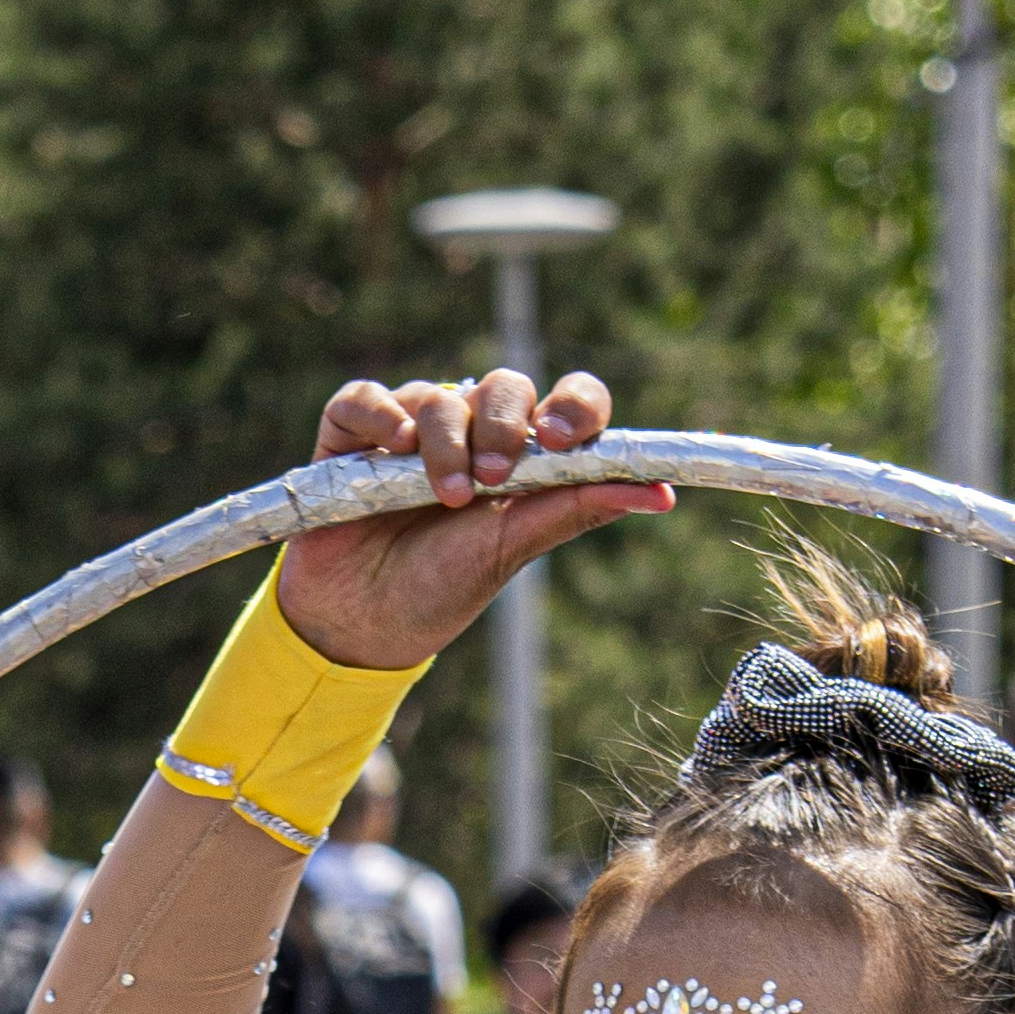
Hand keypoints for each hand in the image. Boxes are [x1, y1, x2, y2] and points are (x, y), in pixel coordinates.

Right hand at [272, 370, 671, 680]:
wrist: (361, 628)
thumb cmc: (439, 588)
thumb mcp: (511, 549)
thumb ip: (576, 510)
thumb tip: (661, 493)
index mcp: (521, 455)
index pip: (565, 401)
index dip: (572, 406)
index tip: (560, 437)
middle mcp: (470, 430)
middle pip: (505, 385)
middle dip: (502, 424)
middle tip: (492, 478)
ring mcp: (411, 428)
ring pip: (440, 395)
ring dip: (445, 442)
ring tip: (442, 497)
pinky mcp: (352, 433)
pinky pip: (368, 399)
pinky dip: (382, 415)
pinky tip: (392, 448)